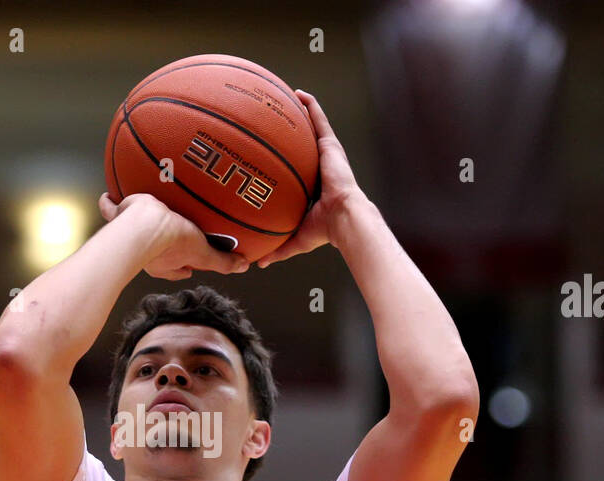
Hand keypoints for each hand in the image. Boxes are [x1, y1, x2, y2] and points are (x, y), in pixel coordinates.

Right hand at [99, 191, 249, 280]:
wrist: (143, 227)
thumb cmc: (171, 241)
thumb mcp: (203, 253)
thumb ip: (222, 261)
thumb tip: (243, 266)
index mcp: (167, 262)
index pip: (178, 269)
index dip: (184, 268)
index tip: (188, 268)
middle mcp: (148, 252)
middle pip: (156, 251)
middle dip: (161, 244)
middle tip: (168, 235)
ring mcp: (132, 234)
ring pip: (134, 230)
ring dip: (136, 224)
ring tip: (138, 211)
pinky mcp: (121, 217)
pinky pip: (113, 210)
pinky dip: (110, 204)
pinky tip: (107, 196)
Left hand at [255, 89, 366, 268]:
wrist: (344, 219)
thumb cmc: (324, 230)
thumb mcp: (296, 238)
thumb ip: (278, 248)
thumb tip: (259, 263)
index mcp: (312, 185)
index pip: (298, 168)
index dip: (288, 157)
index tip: (275, 151)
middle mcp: (319, 166)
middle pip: (303, 143)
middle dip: (292, 130)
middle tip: (275, 118)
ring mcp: (325, 154)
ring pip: (311, 127)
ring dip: (301, 111)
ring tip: (286, 96)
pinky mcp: (330, 145)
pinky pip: (318, 120)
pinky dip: (310, 106)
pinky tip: (299, 93)